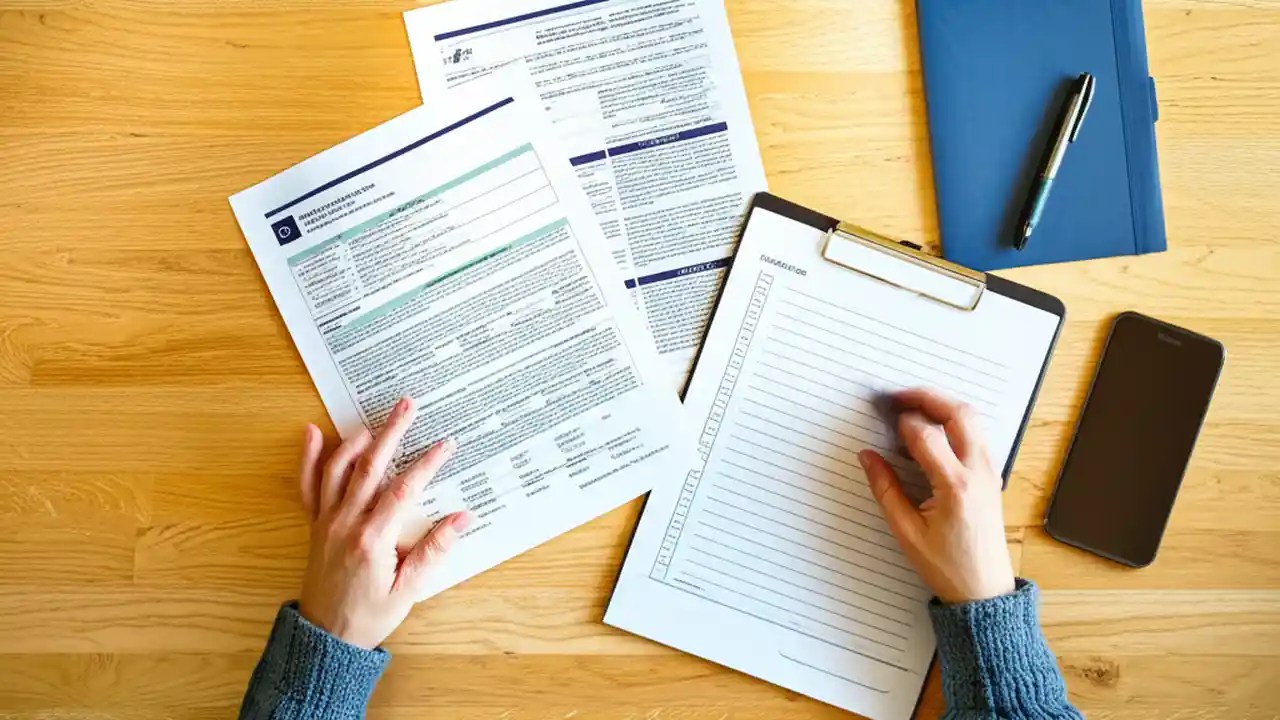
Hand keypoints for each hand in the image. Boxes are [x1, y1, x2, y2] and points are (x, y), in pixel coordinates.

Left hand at [295, 396, 470, 648]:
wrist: (325, 638)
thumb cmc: (369, 616)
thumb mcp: (408, 590)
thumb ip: (433, 551)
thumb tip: (462, 519)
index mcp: (372, 539)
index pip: (403, 490)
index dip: (426, 464)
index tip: (445, 444)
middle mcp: (345, 523)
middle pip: (370, 467)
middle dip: (392, 432)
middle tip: (407, 404)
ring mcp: (326, 521)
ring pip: (338, 469)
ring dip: (356, 439)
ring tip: (375, 418)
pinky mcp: (315, 525)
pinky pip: (309, 486)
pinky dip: (309, 458)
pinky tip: (311, 433)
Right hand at [858, 388, 1014, 603]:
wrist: (984, 590)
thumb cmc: (946, 566)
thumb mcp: (906, 531)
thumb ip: (885, 488)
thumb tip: (868, 456)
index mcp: (955, 486)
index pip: (926, 435)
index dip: (902, 423)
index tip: (884, 421)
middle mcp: (978, 472)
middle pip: (959, 413)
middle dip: (927, 397)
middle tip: (899, 396)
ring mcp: (989, 472)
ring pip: (972, 419)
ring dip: (943, 406)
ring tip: (913, 408)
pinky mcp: (991, 476)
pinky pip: (976, 435)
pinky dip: (954, 422)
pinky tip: (932, 430)